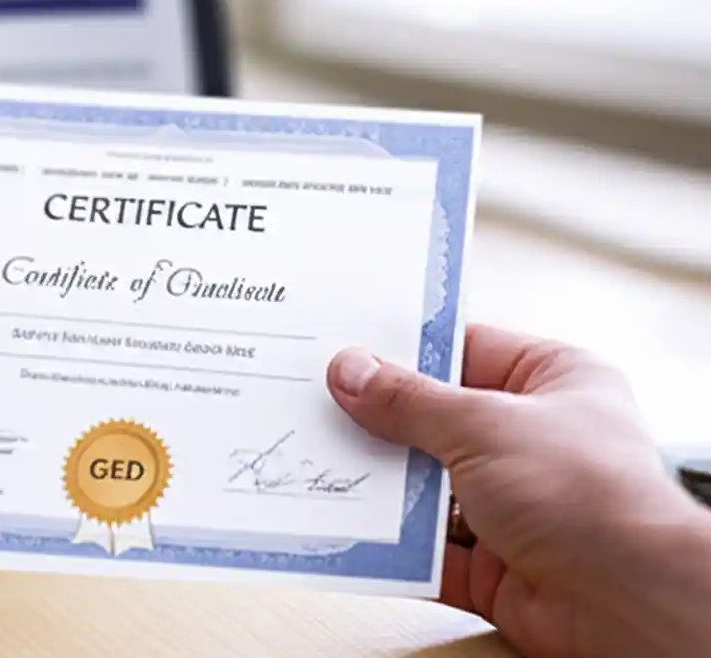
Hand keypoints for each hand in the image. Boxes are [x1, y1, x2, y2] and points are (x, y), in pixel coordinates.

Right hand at [328, 326, 710, 656]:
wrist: (627, 602)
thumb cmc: (592, 499)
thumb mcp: (483, 425)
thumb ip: (409, 401)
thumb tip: (354, 372)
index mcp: (555, 383)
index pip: (467, 350)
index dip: (409, 351)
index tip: (352, 350)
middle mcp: (536, 442)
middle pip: (438, 421)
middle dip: (384, 423)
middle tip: (324, 409)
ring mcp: (515, 506)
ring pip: (427, 488)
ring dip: (386, 487)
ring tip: (331, 466)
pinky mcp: (495, 564)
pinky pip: (427, 550)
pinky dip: (393, 546)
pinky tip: (355, 529)